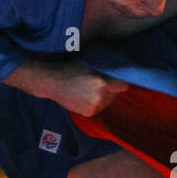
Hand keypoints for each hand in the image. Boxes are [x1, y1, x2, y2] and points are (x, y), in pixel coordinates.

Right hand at [11, 59, 127, 115]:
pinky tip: (84, 96)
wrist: (53, 82)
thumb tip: (123, 67)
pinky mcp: (89, 113)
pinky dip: (95, 103)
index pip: (123, 85)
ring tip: (88, 89)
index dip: (121, 81)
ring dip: (103, 96)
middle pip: (115, 94)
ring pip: (107, 101)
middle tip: (97, 81)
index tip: (118, 79)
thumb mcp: (91, 64)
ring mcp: (95, 107)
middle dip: (110, 88)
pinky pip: (99, 107)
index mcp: (102, 84)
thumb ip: (107, 69)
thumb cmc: (72, 68)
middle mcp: (100, 97)